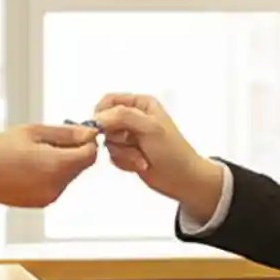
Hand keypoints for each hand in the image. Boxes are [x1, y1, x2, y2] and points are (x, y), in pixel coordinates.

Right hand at [0, 124, 99, 207]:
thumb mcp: (33, 132)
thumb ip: (66, 133)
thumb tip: (90, 133)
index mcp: (57, 166)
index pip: (90, 154)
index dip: (86, 141)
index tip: (73, 132)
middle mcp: (58, 185)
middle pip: (81, 166)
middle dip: (73, 151)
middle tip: (49, 140)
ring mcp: (50, 196)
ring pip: (69, 175)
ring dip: (61, 162)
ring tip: (34, 153)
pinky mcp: (42, 202)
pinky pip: (56, 184)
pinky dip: (51, 174)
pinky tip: (29, 166)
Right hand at [91, 93, 222, 218]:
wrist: (183, 179)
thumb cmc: (173, 151)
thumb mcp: (149, 128)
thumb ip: (122, 117)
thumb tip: (97, 119)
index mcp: (141, 104)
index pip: (109, 100)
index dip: (102, 114)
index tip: (102, 129)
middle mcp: (134, 117)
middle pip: (105, 123)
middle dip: (116, 139)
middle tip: (132, 144)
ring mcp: (129, 136)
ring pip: (108, 141)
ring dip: (123, 153)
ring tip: (141, 157)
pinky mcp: (127, 152)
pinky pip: (112, 155)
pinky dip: (124, 162)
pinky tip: (140, 164)